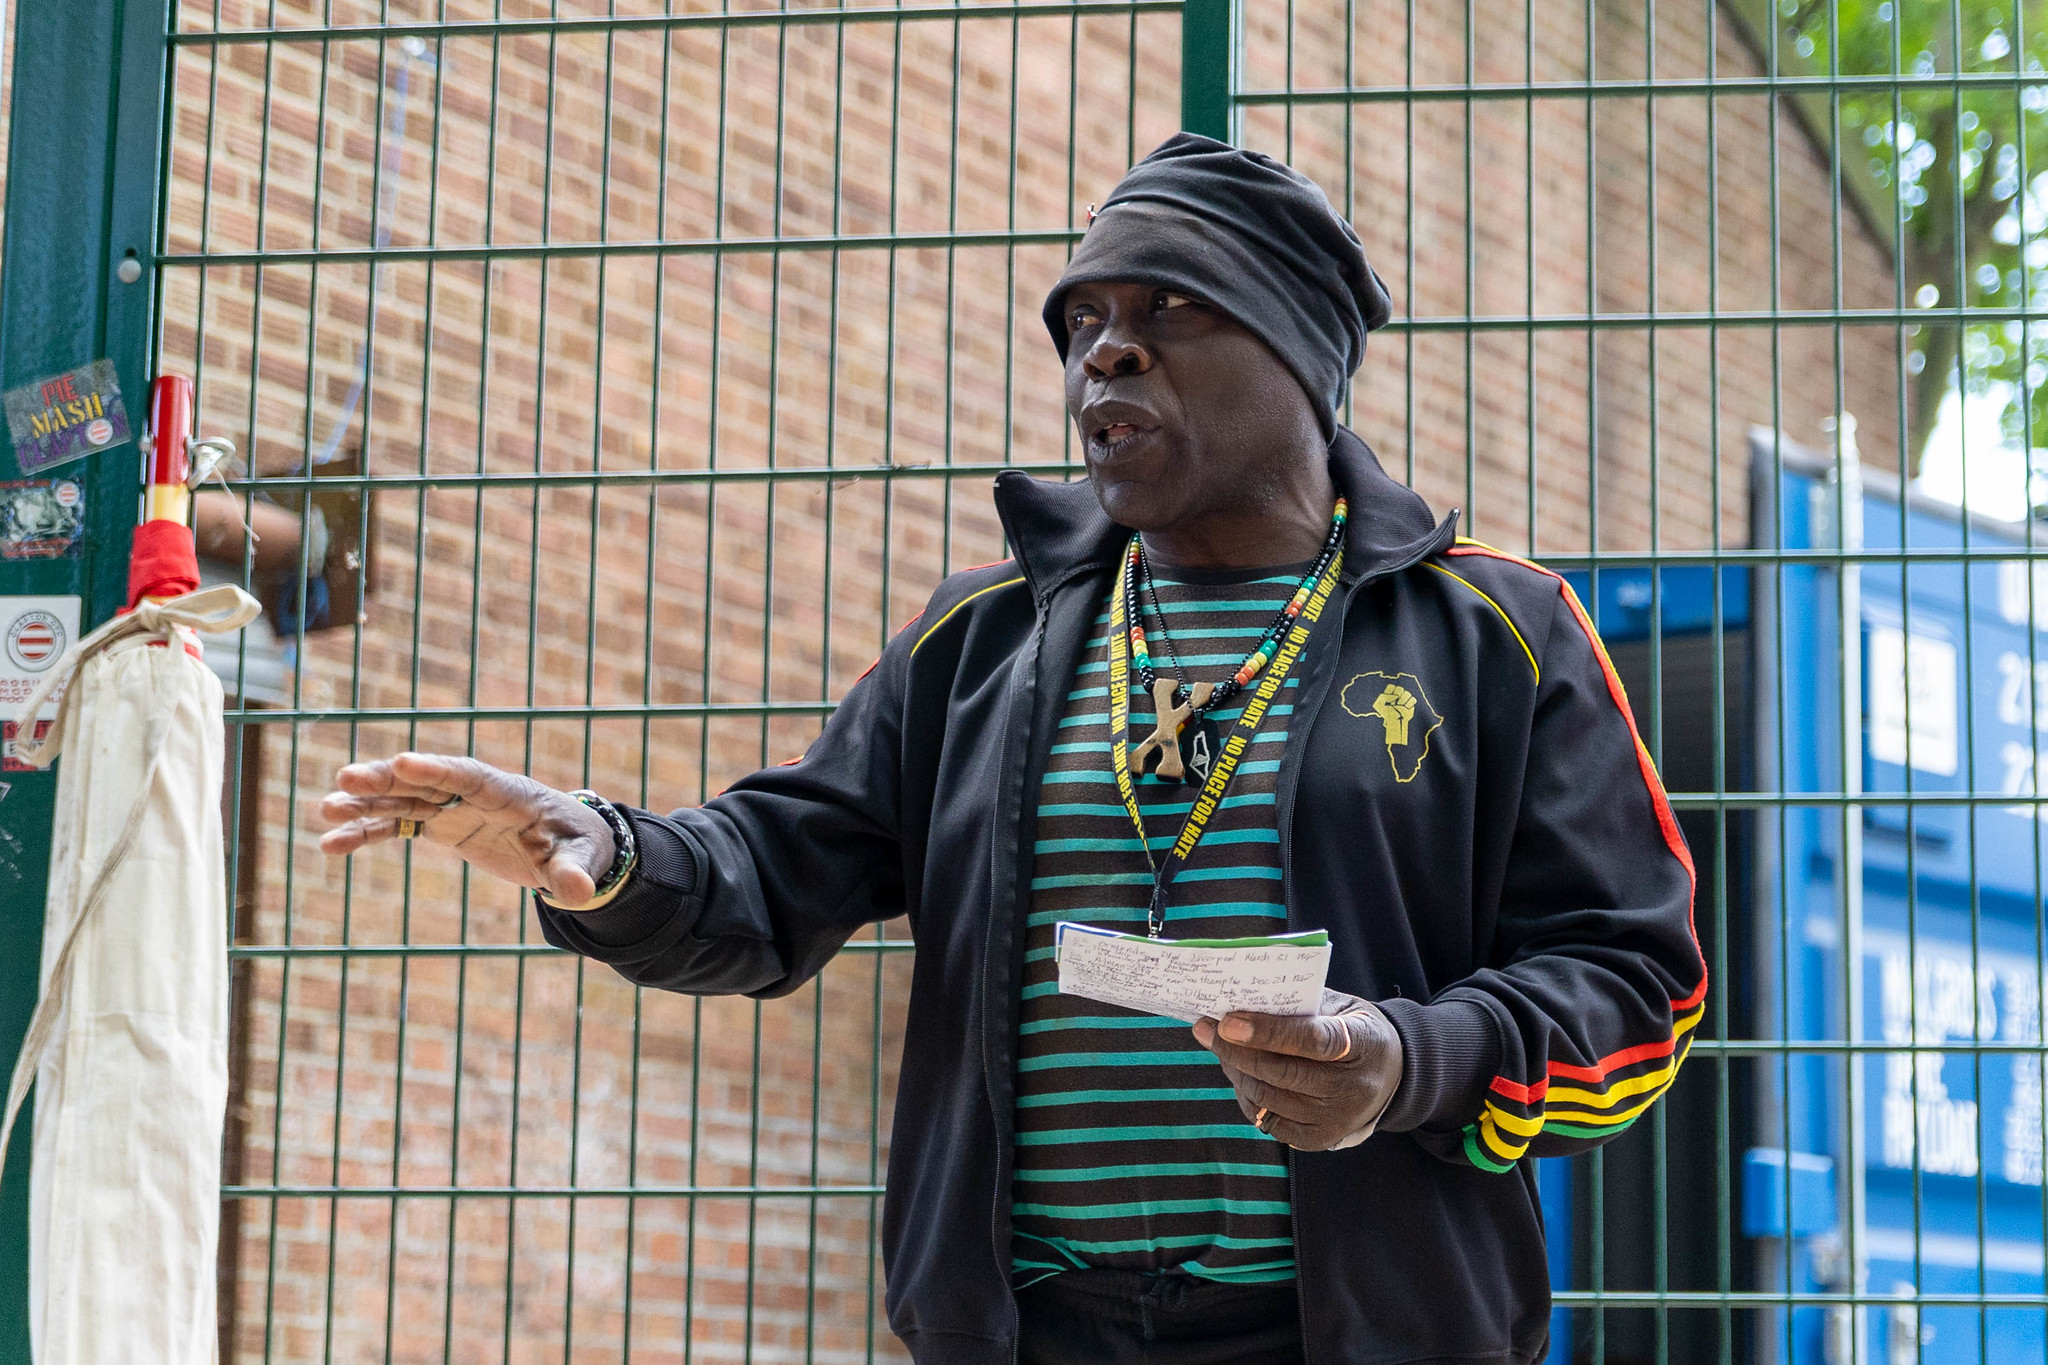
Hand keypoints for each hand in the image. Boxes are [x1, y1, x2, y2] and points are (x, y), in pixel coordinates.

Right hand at [317, 751, 617, 905]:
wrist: (568, 846)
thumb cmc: (577, 846)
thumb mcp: (580, 861)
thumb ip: (573, 874)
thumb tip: (578, 894)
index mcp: (510, 794)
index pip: (470, 776)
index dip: (437, 770)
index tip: (402, 762)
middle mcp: (475, 794)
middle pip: (427, 781)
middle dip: (387, 779)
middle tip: (344, 779)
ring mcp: (455, 808)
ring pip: (404, 799)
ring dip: (366, 803)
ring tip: (325, 810)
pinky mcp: (443, 826)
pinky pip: (399, 826)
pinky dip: (368, 833)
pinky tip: (331, 845)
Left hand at [1192, 989, 1403, 1150]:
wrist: (1390, 1076)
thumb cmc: (1355, 1030)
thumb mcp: (1340, 1007)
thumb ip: (1299, 1005)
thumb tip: (1240, 1003)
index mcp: (1363, 1043)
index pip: (1313, 1040)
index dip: (1268, 1032)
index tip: (1228, 1021)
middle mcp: (1352, 1088)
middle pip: (1283, 1073)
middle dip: (1235, 1050)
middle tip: (1207, 1029)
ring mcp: (1335, 1118)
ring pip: (1269, 1097)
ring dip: (1235, 1070)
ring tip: (1220, 1047)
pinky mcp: (1319, 1139)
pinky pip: (1268, 1120)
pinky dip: (1246, 1095)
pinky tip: (1239, 1073)